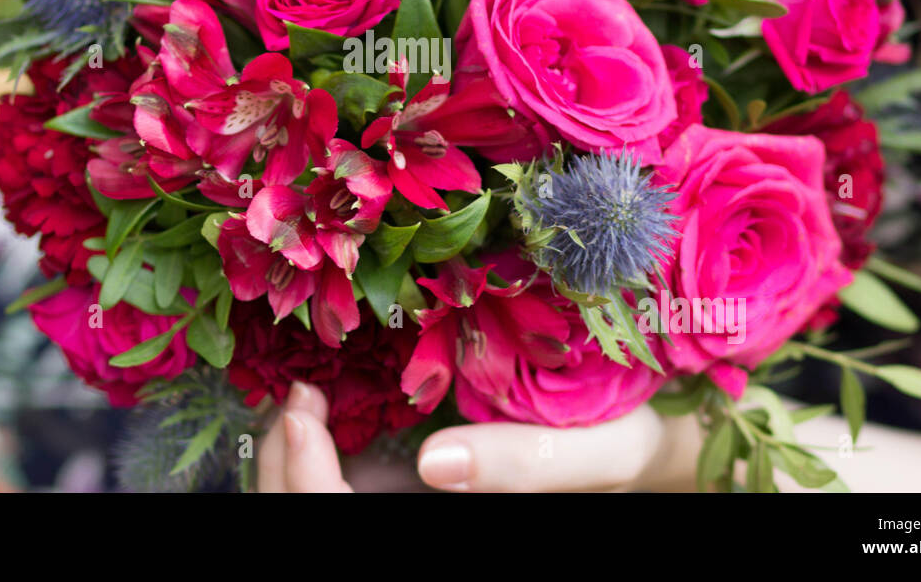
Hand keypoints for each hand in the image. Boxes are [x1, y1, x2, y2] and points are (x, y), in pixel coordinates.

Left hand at [257, 383, 697, 492]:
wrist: (636, 445)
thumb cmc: (625, 445)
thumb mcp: (596, 450)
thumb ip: (526, 463)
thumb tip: (439, 463)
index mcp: (463, 526)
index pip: (340, 518)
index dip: (305, 475)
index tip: (300, 407)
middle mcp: (427, 518)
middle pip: (310, 510)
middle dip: (284, 459)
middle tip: (295, 394)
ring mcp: (413, 508)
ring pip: (317, 500)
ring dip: (292, 459)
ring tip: (304, 400)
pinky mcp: (411, 494)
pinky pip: (344, 487)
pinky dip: (314, 459)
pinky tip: (323, 416)